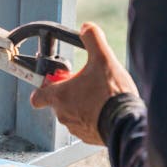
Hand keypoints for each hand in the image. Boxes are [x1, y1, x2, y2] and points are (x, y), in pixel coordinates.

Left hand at [29, 22, 137, 144]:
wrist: (129, 123)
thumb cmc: (112, 94)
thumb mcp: (103, 59)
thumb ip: (92, 39)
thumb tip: (87, 28)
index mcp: (59, 96)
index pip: (37, 95)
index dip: (44, 85)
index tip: (57, 79)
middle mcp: (63, 115)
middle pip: (57, 101)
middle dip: (69, 92)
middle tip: (86, 83)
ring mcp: (76, 129)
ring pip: (72, 113)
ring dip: (81, 105)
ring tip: (99, 96)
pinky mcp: (89, 138)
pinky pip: (85, 125)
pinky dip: (92, 117)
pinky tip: (106, 109)